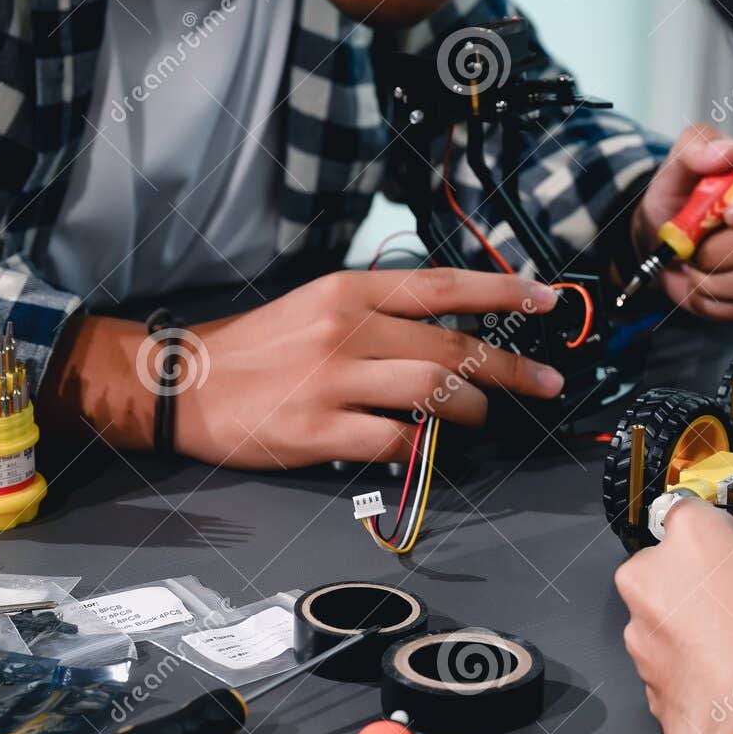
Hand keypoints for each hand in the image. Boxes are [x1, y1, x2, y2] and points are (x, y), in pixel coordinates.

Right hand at [41, 269, 565, 467]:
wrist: (184, 384)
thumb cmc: (259, 347)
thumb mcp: (319, 304)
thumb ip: (382, 312)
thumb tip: (451, 329)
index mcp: (350, 291)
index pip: (444, 285)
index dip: (503, 290)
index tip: (548, 297)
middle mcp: (347, 329)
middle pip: (453, 347)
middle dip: (513, 367)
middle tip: (549, 382)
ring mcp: (333, 381)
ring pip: (433, 393)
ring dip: (472, 409)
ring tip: (483, 417)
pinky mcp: (318, 430)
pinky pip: (393, 442)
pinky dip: (419, 448)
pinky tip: (424, 448)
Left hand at [613, 499, 732, 733]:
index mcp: (694, 539)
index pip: (693, 514)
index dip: (725, 536)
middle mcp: (654, 582)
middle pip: (672, 568)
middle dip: (704, 583)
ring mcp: (643, 639)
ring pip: (667, 620)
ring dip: (697, 631)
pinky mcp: (645, 689)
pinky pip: (670, 668)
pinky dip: (694, 673)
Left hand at [632, 125, 732, 323]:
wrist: (669, 244)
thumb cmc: (685, 198)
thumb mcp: (679, 164)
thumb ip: (698, 146)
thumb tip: (728, 152)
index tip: (732, 210)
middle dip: (727, 247)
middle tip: (696, 247)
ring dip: (718, 278)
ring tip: (695, 267)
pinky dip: (720, 302)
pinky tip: (705, 287)